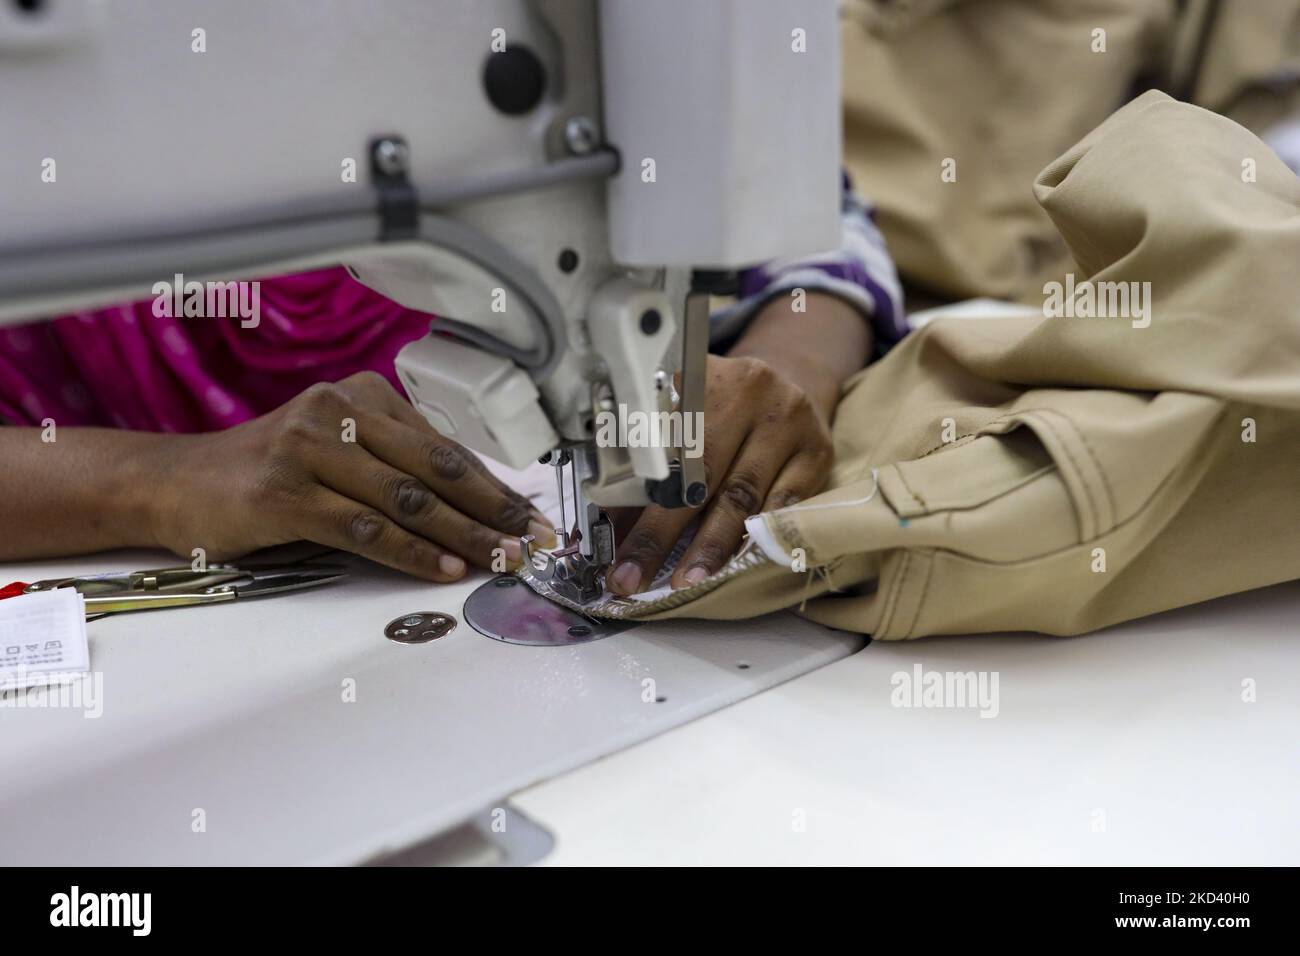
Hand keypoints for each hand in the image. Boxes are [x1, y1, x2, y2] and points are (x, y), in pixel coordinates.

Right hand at [152, 371, 554, 580]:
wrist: (176, 483)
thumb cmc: (268, 472)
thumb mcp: (337, 450)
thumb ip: (397, 465)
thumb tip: (478, 505)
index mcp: (362, 395)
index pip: (445, 447)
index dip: (496, 486)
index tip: (533, 517)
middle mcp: (338, 412)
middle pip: (436, 469)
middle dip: (495, 510)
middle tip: (536, 540)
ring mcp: (309, 450)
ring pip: (407, 499)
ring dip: (463, 536)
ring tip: (502, 561)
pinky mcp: (285, 494)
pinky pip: (365, 527)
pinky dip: (411, 552)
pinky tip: (443, 569)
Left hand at [607, 354, 832, 594]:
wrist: (789, 389)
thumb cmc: (723, 413)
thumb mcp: (683, 423)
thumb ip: (648, 469)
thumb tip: (608, 527)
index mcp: (699, 377)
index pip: (658, 442)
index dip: (631, 498)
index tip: (611, 545)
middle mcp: (747, 389)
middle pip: (698, 472)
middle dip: (662, 533)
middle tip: (634, 577)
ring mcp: (787, 417)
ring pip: (741, 493)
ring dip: (710, 545)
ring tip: (684, 580)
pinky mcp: (817, 448)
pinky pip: (784, 504)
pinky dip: (756, 537)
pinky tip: (734, 564)